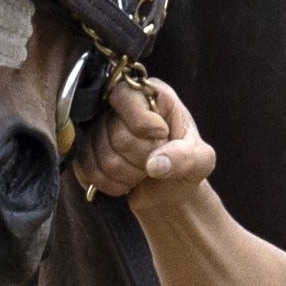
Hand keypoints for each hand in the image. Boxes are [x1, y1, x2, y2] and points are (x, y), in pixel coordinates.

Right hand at [81, 78, 213, 206]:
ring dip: (128, 175)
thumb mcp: (201, 160)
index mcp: (149, 95)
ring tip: (142, 174)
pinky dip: (111, 184)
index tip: (163, 136)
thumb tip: (155, 164)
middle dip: (141, 158)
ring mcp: (97, 128)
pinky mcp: (84, 151)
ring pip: (102, 157)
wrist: (167, 191)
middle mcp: (119, 106)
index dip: (142, 123)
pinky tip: (126, 183)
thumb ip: (186, 157)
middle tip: (155, 161)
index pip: (125, 97)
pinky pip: (87, 170)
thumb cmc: (186, 166)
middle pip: (116, 134)